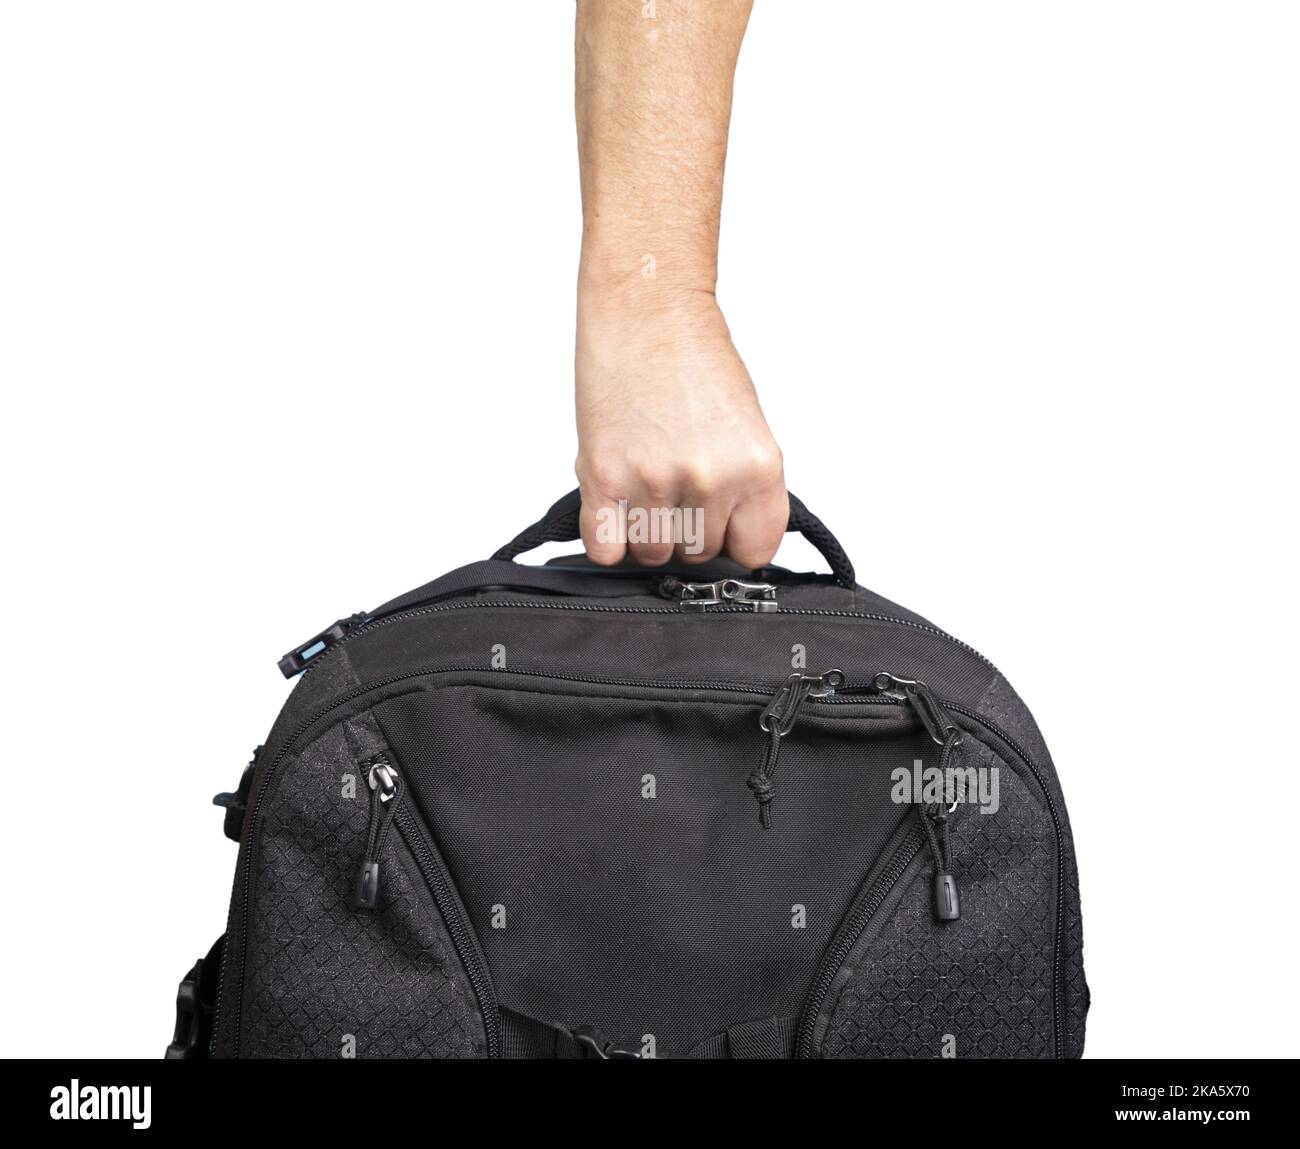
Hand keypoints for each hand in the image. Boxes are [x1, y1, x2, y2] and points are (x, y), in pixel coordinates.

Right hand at [575, 294, 785, 567]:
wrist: (647, 310)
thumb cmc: (694, 359)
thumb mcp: (746, 427)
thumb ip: (743, 489)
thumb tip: (728, 540)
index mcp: (757, 466)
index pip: (754, 551)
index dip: (735, 542)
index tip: (724, 529)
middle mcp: (709, 478)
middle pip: (699, 553)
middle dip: (689, 528)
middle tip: (677, 485)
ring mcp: (654, 480)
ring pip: (653, 553)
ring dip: (648, 531)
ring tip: (647, 485)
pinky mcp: (603, 477)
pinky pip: (606, 548)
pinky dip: (609, 536)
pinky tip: (616, 505)